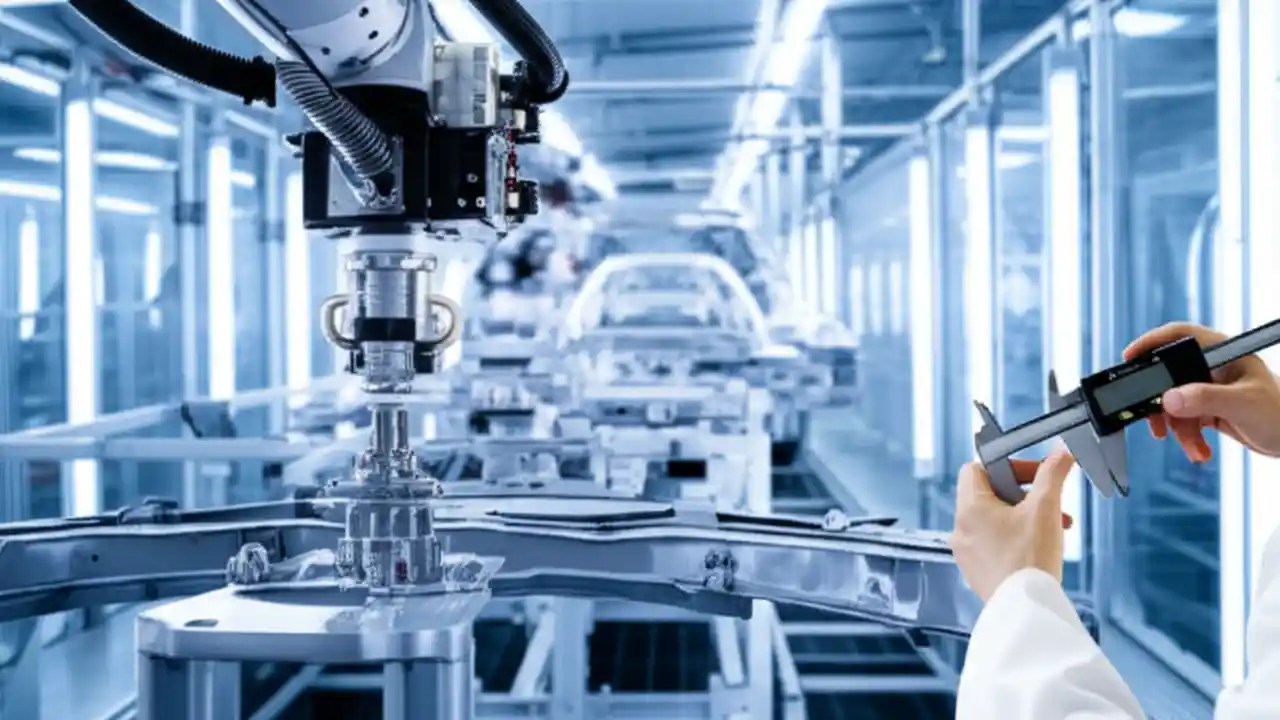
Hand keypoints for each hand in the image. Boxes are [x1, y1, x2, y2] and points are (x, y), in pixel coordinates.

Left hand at [950, 451, 1076, 601]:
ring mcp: (966, 553)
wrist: (1025, 609)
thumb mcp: (1045, 508)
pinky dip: (1015, 540)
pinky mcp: (977, 572)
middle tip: (1050, 503)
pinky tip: (1040, 551)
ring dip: (1024, 518)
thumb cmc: (1030, 558)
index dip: (1006, 467)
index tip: (1034, 476)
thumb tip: (1061, 451)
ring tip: (1055, 529)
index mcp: (969, 508)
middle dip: (1024, 495)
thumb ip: (1052, 474)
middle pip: (988, 496)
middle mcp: (961, 529)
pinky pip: (993, 545)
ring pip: (994, 522)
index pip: (976, 469)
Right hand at [1124, 322, 1279, 460]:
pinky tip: (1199, 449)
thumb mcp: (1242, 404)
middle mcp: (1212, 367)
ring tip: (1192, 446)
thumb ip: (1204, 399)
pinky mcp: (1209, 408)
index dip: (1151, 342)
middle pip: (1169, 375)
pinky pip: (1184, 419)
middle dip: (1162, 402)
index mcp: (1222, 352)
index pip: (1179, 335)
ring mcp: (1210, 388)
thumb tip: (1169, 399)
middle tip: (1155, 420)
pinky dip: (1187, 437)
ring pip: (1175, 403)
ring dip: (1179, 429)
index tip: (1129, 358)